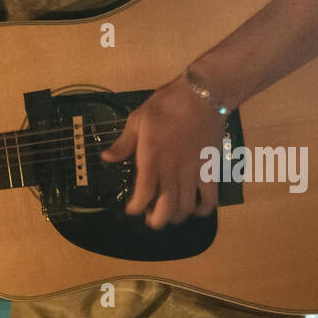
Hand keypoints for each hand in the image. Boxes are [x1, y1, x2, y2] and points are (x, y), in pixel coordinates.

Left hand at [99, 77, 226, 227]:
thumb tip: (105, 159)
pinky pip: (210, 198)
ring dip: (177, 217)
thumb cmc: (165, 106)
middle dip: (157, 220)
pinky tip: (196, 209)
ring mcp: (193, 172)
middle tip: (151, 218)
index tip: (131, 210)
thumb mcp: (137, 120)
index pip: (143, 194)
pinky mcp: (211, 169)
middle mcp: (172, 170)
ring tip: (169, 213)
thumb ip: (123, 143)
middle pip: (166, 208)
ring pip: (187, 207)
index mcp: (152, 158)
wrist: (201, 96)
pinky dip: (204, 209)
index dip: (136, 208)